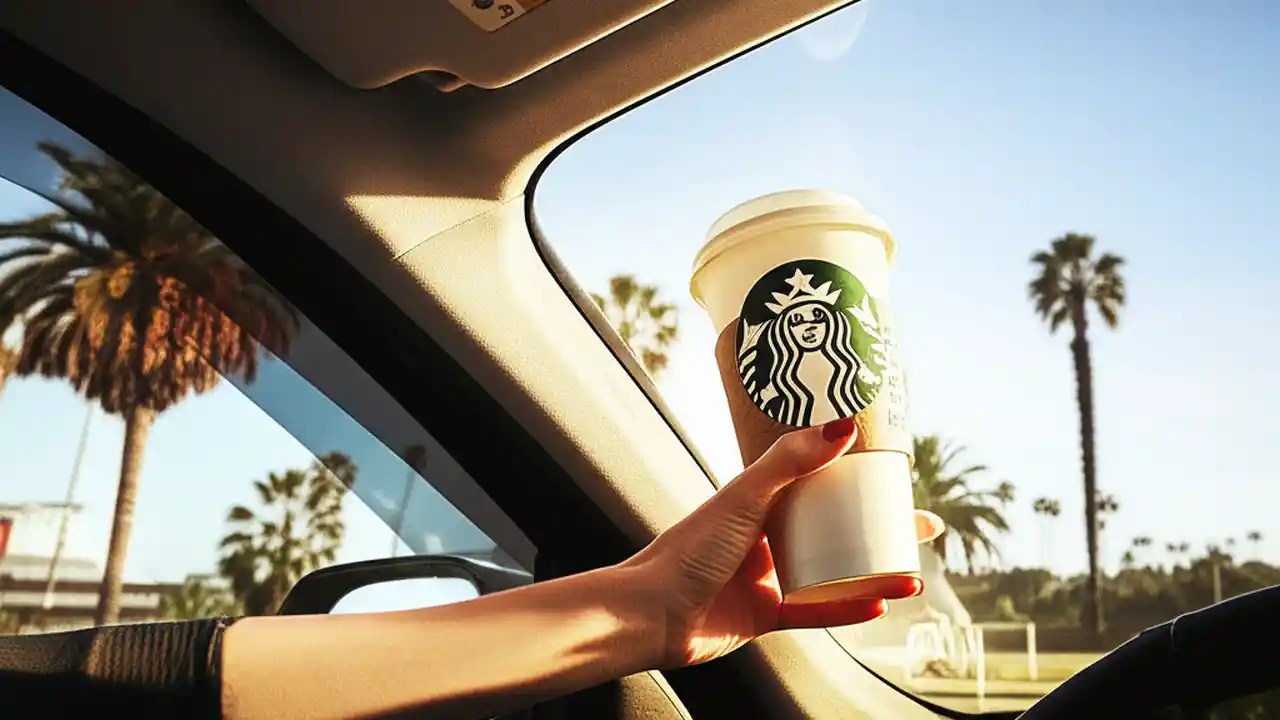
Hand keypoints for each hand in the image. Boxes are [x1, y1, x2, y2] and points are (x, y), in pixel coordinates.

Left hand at [621, 416, 944, 667]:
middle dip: (882, 529)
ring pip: (835, 572)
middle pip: (837, 527)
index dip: (858, 477)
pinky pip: (818, 611)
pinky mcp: (767, 615)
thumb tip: (845, 426)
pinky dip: (849, 609)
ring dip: (877, 574)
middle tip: (924, 528)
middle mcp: (766, 536)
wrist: (651, 612)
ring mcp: (768, 576)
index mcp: (759, 500)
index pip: (819, 481)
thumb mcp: (744, 495)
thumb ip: (791, 461)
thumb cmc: (688, 548)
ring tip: (914, 575)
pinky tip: (881, 603)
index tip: (896, 473)